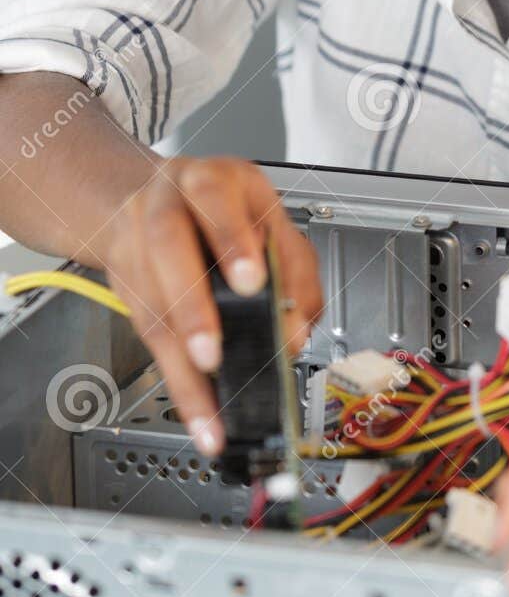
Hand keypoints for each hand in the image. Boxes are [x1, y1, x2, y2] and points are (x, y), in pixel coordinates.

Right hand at [92, 155, 321, 457]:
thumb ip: (293, 268)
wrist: (145, 198)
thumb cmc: (218, 209)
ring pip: (152, 307)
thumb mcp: (267, 217)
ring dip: (182, 366)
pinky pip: (148, 342)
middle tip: (213, 352)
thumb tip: (296, 330)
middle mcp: (164, 207)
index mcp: (209, 181)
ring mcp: (135, 248)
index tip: (253, 282)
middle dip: (192, 307)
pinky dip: (179, 384)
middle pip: (169, 249)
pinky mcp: (125, 291)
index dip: (232, 241)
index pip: (217, 201)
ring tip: (211, 410)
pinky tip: (200, 416)